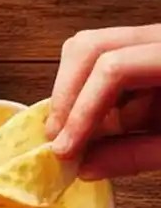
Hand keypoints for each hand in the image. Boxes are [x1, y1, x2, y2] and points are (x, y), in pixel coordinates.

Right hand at [47, 25, 160, 179]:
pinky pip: (102, 60)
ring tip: (74, 130)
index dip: (81, 111)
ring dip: (72, 92)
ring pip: (87, 47)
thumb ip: (134, 155)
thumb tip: (82, 167)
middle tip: (55, 137)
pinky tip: (96, 121)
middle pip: (89, 47)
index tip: (65, 150)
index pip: (113, 69)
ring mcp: (151, 39)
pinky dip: (88, 92)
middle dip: (64, 96)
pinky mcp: (144, 50)